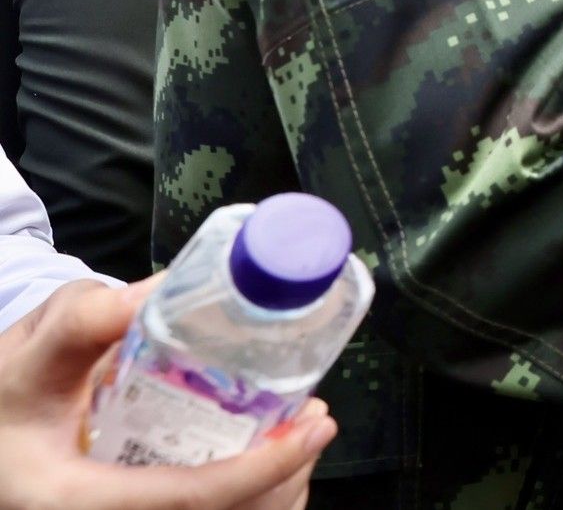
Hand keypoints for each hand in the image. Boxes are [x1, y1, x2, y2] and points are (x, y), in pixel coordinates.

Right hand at [0, 280, 333, 509]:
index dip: (262, 469)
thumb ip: (87, 319)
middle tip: (313, 421)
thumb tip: (163, 290)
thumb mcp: (29, 354)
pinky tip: (258, 462)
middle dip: (282, 476)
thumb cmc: (4, 401)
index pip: (189, 500)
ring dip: (273, 490)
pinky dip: (248, 501)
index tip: (314, 428)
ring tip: (295, 435)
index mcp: (73, 502)